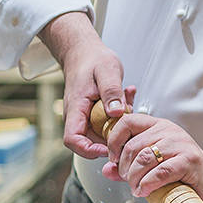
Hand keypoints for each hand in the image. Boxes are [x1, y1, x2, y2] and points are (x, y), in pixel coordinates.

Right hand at [40, 12, 135, 158]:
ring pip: (104, 131)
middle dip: (113, 134)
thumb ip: (112, 92)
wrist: (85, 52)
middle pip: (91, 140)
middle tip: (129, 117)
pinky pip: (109, 121)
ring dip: (120, 121)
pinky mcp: (95, 114)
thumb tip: (116, 114)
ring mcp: (86, 116)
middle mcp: (78, 116)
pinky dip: (121, 112)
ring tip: (128, 99)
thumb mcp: (107, 70)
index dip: (89, 149)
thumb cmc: (93, 60)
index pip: (73, 139)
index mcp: (76, 108)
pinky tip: (128, 95)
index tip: (108, 147)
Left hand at [101, 113, 202, 202]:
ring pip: (144, 158)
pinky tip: (145, 191)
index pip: (128, 120)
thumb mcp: (152, 166)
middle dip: (124, 167)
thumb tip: (106, 170)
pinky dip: (148, 183)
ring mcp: (181, 144)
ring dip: (134, 178)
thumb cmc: (182, 173)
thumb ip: (129, 166)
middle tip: (127, 180)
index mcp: (159, 126)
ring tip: (136, 188)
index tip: (113, 158)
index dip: (114, 139)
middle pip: (133, 145)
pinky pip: (161, 171)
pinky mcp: (189, 160)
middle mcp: (169, 131)